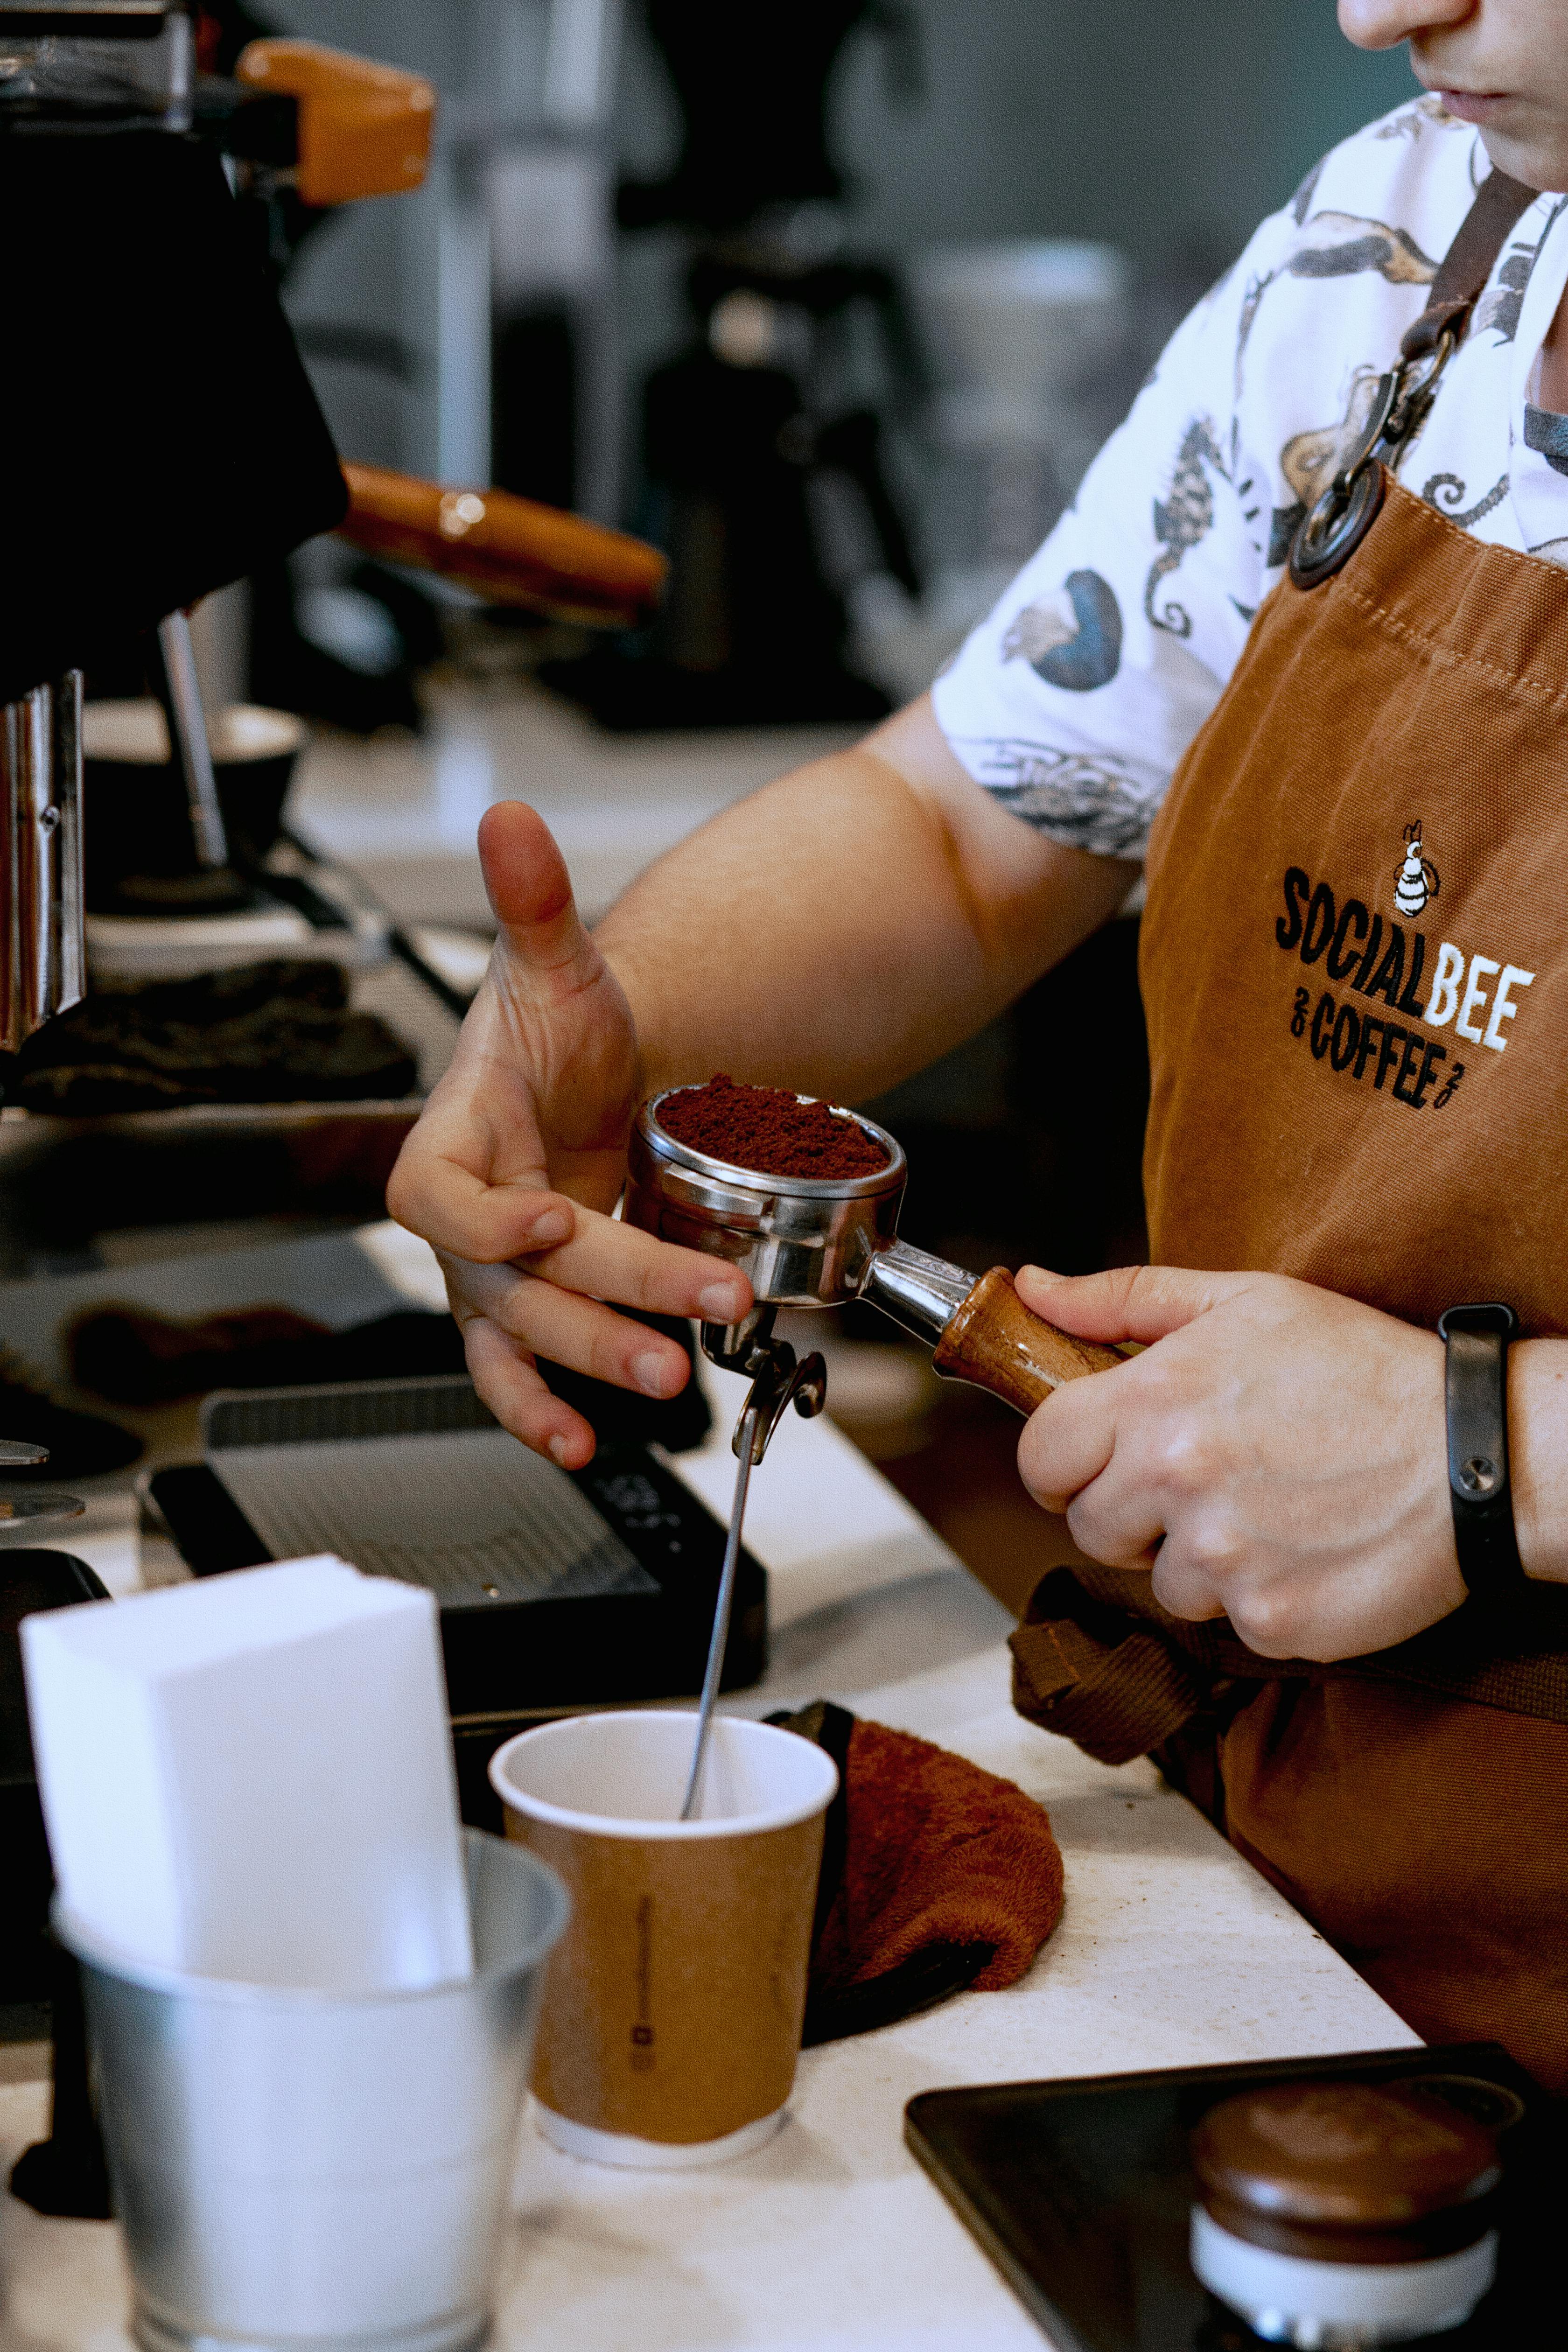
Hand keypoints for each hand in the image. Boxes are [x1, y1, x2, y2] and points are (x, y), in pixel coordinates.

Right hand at [385, 803, 750, 1465]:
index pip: (439, 1194)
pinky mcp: (542, 1312)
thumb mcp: (559, 967)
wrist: (593, 1081)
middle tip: (694, 1312)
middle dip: (604, 1301)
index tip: (559, 1217)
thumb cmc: (562, 1033)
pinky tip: (595, 1444)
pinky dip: (552, 1415)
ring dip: (593, 1367)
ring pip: (526, 1339)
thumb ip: (535, 904)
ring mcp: (503, 1277)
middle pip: (514, 1280)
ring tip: (671, 1382)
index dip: (490, 1216)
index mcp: (455, 1139)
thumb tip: (512, 819)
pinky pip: (526, 1377)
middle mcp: (472, 1221)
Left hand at [1013, 1263, 1462, 1661]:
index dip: (1063, 1462)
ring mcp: (1223, 1558)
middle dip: (1129, 1510)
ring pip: (1158, 1581)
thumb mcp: (1243, 1301)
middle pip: (1088, 1527)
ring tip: (1270, 1507)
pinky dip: (1258, 1593)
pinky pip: (1226, 1619)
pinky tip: (1304, 1547)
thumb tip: (1031, 1290)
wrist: (1476, 1450)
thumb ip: (1122, 1300)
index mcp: (1155, 1400)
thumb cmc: (1359, 1367)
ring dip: (1199, 1555)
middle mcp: (1177, 1480)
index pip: (1040, 1457)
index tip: (1099, 1460)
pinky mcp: (1269, 1620)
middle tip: (1200, 1480)